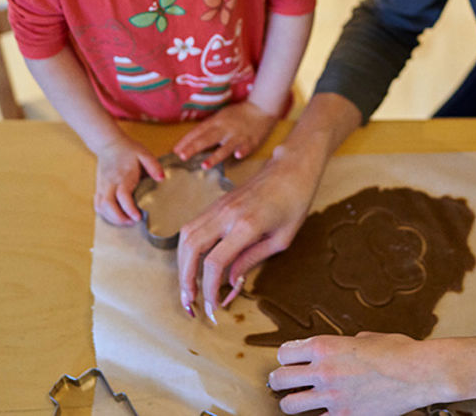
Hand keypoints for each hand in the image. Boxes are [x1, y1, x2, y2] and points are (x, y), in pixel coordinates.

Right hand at [93, 139, 164, 225]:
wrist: (109, 143)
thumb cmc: (128, 149)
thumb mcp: (144, 153)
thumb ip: (153, 165)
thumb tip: (162, 178)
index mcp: (123, 175)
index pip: (122, 195)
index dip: (129, 208)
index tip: (138, 217)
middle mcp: (110, 183)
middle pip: (108, 205)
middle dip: (119, 218)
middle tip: (132, 222)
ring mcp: (102, 186)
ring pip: (101, 207)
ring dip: (112, 218)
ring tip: (126, 221)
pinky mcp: (98, 188)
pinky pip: (97, 204)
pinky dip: (105, 214)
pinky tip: (115, 215)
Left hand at [174, 100, 278, 168]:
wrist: (261, 108)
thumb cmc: (239, 114)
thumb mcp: (221, 117)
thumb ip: (209, 128)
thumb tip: (192, 140)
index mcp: (217, 121)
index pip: (198, 132)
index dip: (187, 141)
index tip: (176, 151)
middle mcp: (225, 128)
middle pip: (207, 139)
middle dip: (194, 148)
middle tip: (182, 156)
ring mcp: (238, 136)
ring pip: (225, 147)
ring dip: (215, 156)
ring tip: (204, 165)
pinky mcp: (251, 141)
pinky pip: (246, 147)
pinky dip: (242, 151)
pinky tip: (237, 156)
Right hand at [176, 141, 323, 321]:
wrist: (291, 168)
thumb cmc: (294, 202)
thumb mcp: (282, 238)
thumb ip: (253, 259)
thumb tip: (231, 281)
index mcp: (246, 225)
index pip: (215, 263)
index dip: (209, 289)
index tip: (212, 308)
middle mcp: (226, 215)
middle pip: (191, 249)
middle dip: (185, 280)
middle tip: (189, 303)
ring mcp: (218, 206)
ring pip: (185, 236)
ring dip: (181, 264)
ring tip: (187, 288)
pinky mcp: (216, 203)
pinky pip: (192, 226)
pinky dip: (186, 249)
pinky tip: (192, 264)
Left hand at [269, 332, 442, 414]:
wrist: (419, 372)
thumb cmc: (399, 351)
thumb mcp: (367, 338)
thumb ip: (348, 344)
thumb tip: (346, 348)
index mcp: (325, 346)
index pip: (285, 353)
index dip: (286, 357)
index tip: (290, 362)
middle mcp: (323, 371)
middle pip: (280, 379)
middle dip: (279, 381)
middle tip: (282, 384)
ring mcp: (332, 397)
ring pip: (290, 405)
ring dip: (292, 403)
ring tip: (297, 402)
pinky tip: (324, 414)